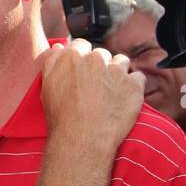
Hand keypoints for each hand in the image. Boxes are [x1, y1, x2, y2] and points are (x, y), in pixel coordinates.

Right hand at [40, 38, 143, 158]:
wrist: (83, 139)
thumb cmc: (62, 117)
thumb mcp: (47, 87)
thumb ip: (53, 62)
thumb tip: (59, 47)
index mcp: (72, 57)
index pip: (81, 45)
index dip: (82, 58)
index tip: (83, 72)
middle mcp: (95, 59)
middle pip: (101, 55)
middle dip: (100, 67)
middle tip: (96, 87)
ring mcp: (117, 71)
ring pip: (121, 62)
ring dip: (118, 73)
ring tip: (112, 93)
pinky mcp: (133, 85)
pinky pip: (138, 78)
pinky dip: (134, 86)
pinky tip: (125, 99)